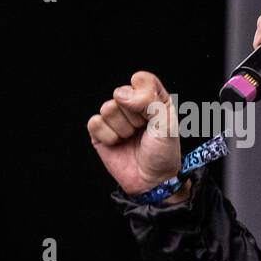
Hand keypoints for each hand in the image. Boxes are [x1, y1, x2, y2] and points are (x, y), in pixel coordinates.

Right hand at [87, 70, 182, 194]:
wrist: (152, 180)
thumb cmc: (163, 152)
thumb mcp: (166, 123)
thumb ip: (148, 101)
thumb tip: (120, 94)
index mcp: (152, 98)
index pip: (141, 79)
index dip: (143, 94)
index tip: (152, 111)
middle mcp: (132, 106)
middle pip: (121, 93)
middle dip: (134, 116)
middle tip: (143, 131)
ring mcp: (115, 119)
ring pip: (107, 108)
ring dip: (122, 128)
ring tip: (131, 138)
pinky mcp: (100, 133)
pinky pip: (95, 122)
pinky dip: (108, 136)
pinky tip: (117, 144)